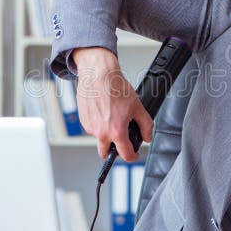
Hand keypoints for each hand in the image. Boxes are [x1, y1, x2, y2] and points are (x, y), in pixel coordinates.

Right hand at [72, 47, 153, 161]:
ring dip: (105, 134)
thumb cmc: (114, 87)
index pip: (125, 155)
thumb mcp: (137, 106)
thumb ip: (145, 125)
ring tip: (112, 116)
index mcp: (115, 131)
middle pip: (105, 153)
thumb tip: (147, 136)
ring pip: (98, 138)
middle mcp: (100, 132)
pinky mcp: (83, 120)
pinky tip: (103, 112)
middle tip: (120, 141)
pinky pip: (92, 128)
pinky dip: (98, 124)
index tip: (134, 154)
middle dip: (113, 151)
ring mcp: (89, 127)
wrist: (98, 74)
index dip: (133, 156)